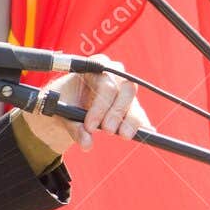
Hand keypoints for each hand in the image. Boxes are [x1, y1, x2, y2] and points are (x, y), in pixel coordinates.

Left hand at [24, 63, 147, 153]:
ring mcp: (124, 90)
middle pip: (125, 89)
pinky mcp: (131, 106)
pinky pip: (139, 115)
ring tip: (123, 135)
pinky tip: (147, 133)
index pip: (105, 84)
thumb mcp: (62, 112)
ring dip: (131, 120)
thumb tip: (87, 143)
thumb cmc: (65, 100)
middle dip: (117, 112)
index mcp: (96, 66)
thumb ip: (74, 126)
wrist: (69, 102)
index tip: (90, 126)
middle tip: (107, 131)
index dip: (100, 106)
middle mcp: (114, 74)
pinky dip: (142, 126)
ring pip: (134, 103)